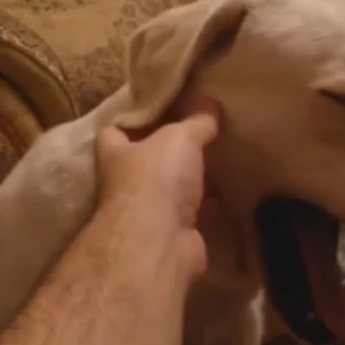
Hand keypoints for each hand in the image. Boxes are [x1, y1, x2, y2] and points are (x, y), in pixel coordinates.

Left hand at [95, 99, 220, 279]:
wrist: (159, 241)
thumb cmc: (157, 178)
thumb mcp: (180, 137)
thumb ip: (196, 121)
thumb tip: (209, 103)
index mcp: (116, 154)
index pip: (114, 131)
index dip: (134, 121)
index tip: (162, 110)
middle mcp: (126, 184)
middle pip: (147, 162)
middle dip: (170, 152)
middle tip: (200, 134)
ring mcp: (148, 213)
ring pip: (172, 190)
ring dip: (192, 180)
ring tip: (220, 159)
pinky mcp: (174, 235)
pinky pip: (194, 213)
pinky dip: (210, 205)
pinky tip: (229, 192)